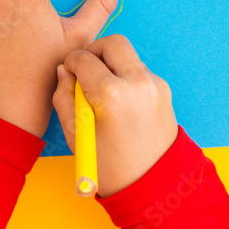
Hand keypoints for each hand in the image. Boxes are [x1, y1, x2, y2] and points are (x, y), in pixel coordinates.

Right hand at [53, 35, 177, 196]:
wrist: (152, 185)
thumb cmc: (110, 166)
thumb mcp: (75, 134)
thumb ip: (64, 97)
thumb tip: (64, 72)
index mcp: (110, 94)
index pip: (84, 58)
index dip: (71, 63)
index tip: (69, 72)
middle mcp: (136, 83)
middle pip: (112, 43)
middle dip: (95, 51)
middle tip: (86, 70)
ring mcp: (155, 85)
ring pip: (128, 56)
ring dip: (112, 64)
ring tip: (103, 91)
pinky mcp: (164, 90)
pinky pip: (140, 71)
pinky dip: (126, 77)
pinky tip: (120, 102)